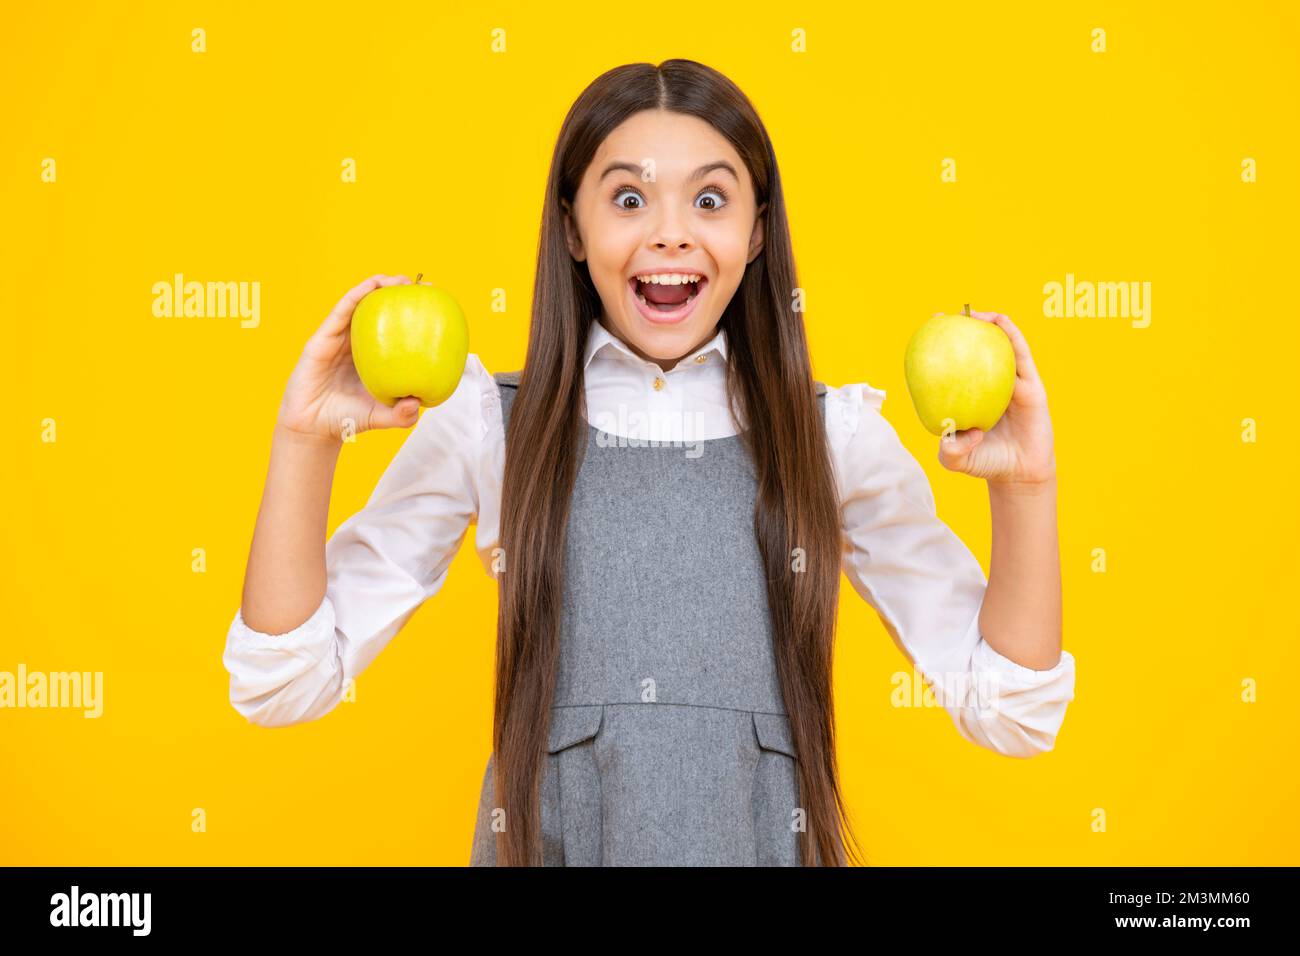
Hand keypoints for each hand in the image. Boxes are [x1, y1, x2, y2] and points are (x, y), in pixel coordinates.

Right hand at [276, 274, 424, 441]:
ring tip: (398, 280)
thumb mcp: (381, 417)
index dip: (414, 314)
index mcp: (374, 357)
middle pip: (380, 311)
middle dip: (400, 293)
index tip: (435, 303)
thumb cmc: (347, 419)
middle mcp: (358, 344)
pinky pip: (341, 312)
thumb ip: (401, 415)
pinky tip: (371, 287)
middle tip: (421, 285)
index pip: (397, 329)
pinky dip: (356, 296)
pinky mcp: (321, 339)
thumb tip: (419, 404)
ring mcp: (339, 339)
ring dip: (379, 287)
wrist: (312, 427)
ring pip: (360, 305)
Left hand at [934, 310, 1056, 486]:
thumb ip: (950, 447)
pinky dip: (1012, 336)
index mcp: (970, 396)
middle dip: (963, 328)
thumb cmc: (984, 463)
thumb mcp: (956, 457)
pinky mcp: (1032, 387)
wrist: (1018, 475)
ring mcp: (1012, 384)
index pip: (953, 365)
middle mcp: (990, 386)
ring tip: (976, 313)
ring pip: (1001, 347)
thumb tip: (955, 431)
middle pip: (977, 350)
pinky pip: (1022, 356)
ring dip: (990, 325)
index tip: (927, 329)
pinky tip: (1001, 323)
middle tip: (949, 316)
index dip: (941, 345)